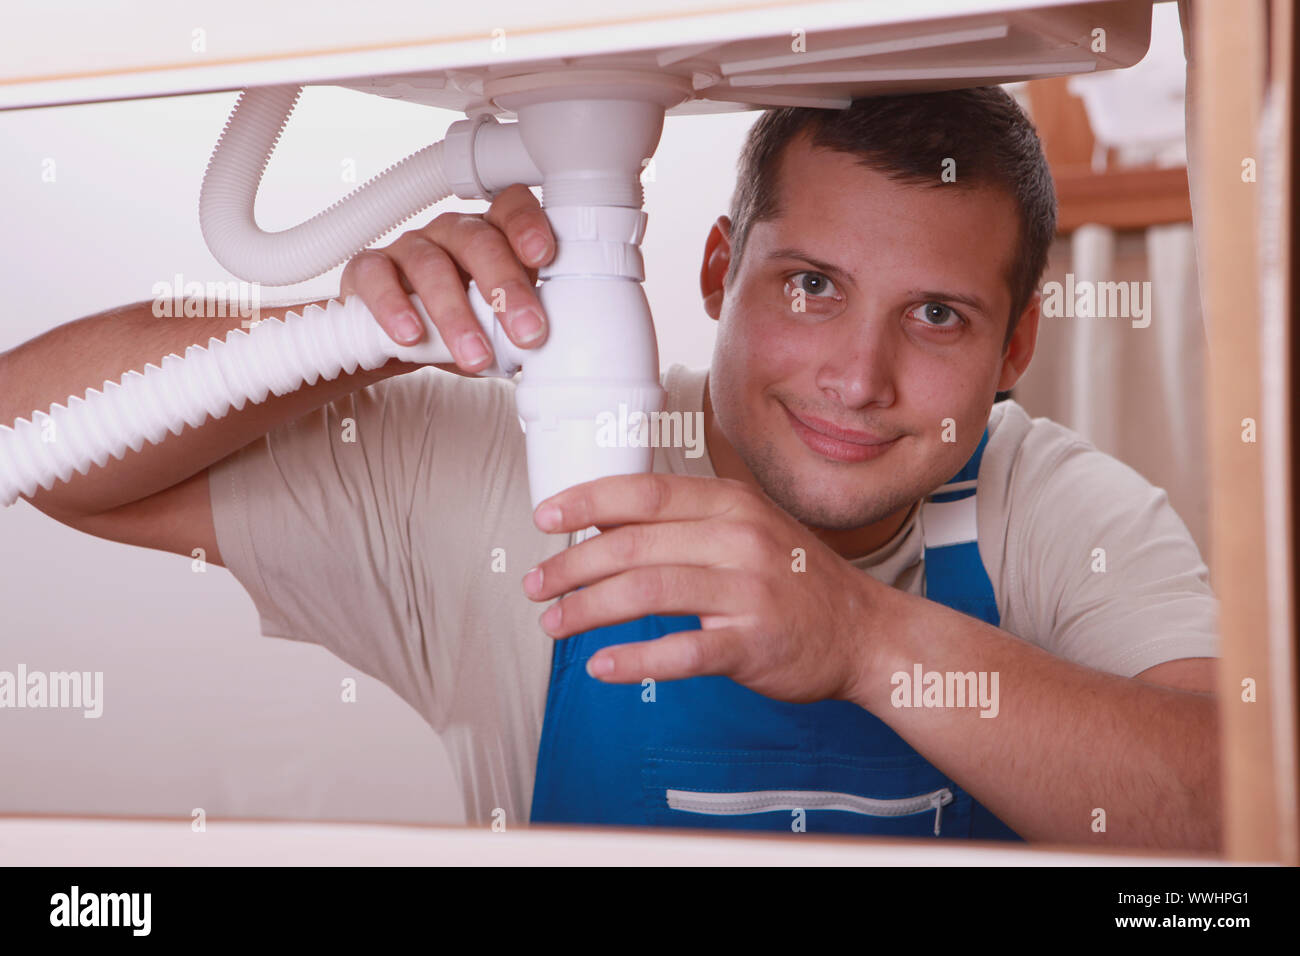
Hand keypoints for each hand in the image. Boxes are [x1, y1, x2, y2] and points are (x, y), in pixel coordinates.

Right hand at [337, 183, 554, 373]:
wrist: (401, 340)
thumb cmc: (462, 324)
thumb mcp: (499, 326)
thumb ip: (522, 326)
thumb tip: (558, 353)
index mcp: (492, 235)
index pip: (512, 208)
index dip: (528, 225)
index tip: (543, 257)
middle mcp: (452, 233)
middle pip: (478, 242)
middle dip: (505, 288)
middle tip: (527, 331)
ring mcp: (409, 247)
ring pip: (431, 265)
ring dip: (455, 313)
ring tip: (475, 355)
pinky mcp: (368, 269)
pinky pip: (377, 278)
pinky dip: (393, 307)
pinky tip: (411, 336)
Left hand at [520, 473, 884, 704]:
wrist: (864, 632)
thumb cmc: (794, 580)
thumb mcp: (745, 528)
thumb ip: (682, 522)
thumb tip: (601, 520)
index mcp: (731, 504)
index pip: (644, 493)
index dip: (586, 502)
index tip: (545, 517)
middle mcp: (739, 539)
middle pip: (634, 545)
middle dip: (572, 564)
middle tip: (537, 583)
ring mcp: (748, 592)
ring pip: (648, 592)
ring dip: (588, 609)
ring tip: (555, 622)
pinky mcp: (753, 644)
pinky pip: (682, 651)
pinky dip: (635, 660)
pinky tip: (602, 667)